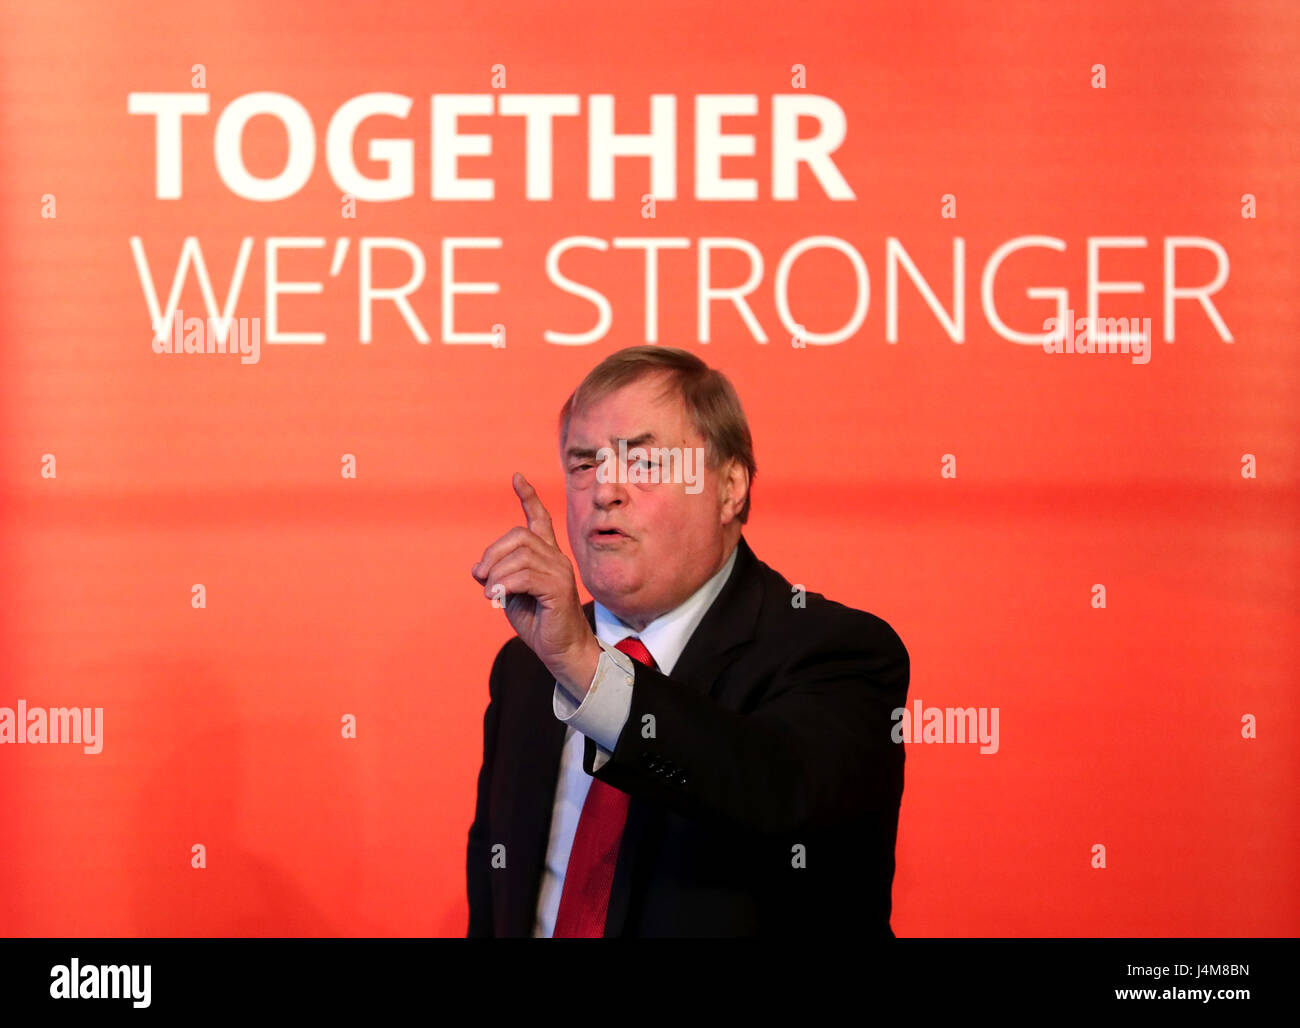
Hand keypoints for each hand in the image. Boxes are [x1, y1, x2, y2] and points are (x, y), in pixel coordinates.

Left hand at [471, 473, 600, 697]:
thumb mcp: (511, 595)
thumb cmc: (538, 624)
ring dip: (497, 574)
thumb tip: (479, 569)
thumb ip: (498, 577)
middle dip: (493, 553)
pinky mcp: (558, 588)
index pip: (539, 519)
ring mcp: (560, 572)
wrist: (561, 651)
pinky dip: (505, 584)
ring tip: (491, 593)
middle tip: (480, 577)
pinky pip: (526, 576)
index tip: (516, 478)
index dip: (528, 497)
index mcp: (546, 557)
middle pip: (520, 535)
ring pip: (520, 556)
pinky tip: (496, 597)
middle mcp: (556, 558)